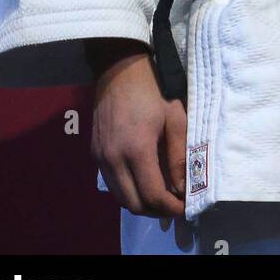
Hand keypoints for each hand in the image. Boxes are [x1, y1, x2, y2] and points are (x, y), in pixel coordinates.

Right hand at [89, 42, 186, 220]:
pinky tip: (143, 181)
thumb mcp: (174, 118)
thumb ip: (178, 156)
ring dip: (140, 203)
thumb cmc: (153, 90)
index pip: (152, 194)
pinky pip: (111, 183)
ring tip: (160, 197)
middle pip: (133, 204)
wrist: (119, 69)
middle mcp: (113, 158)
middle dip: (155, 211)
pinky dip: (128, 190)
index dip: (170, 207)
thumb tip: (183, 187)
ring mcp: (100, 157)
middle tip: (174, 206)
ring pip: (120, 197)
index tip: (185, 209)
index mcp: (136, 149)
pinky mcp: (94, 153)